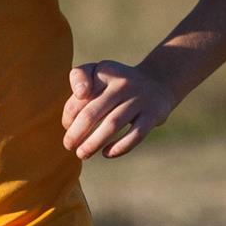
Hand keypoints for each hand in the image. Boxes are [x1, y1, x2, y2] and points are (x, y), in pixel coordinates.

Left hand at [60, 60, 175, 159]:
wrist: (158, 81)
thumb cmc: (116, 83)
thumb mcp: (98, 71)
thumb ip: (79, 80)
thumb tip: (73, 109)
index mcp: (104, 72)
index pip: (79, 96)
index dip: (68, 114)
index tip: (67, 125)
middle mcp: (122, 84)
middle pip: (92, 113)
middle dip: (76, 133)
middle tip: (68, 145)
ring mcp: (138, 99)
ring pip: (112, 125)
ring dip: (93, 143)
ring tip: (82, 154)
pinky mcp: (153, 114)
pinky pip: (135, 135)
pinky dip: (119, 147)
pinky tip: (107, 154)